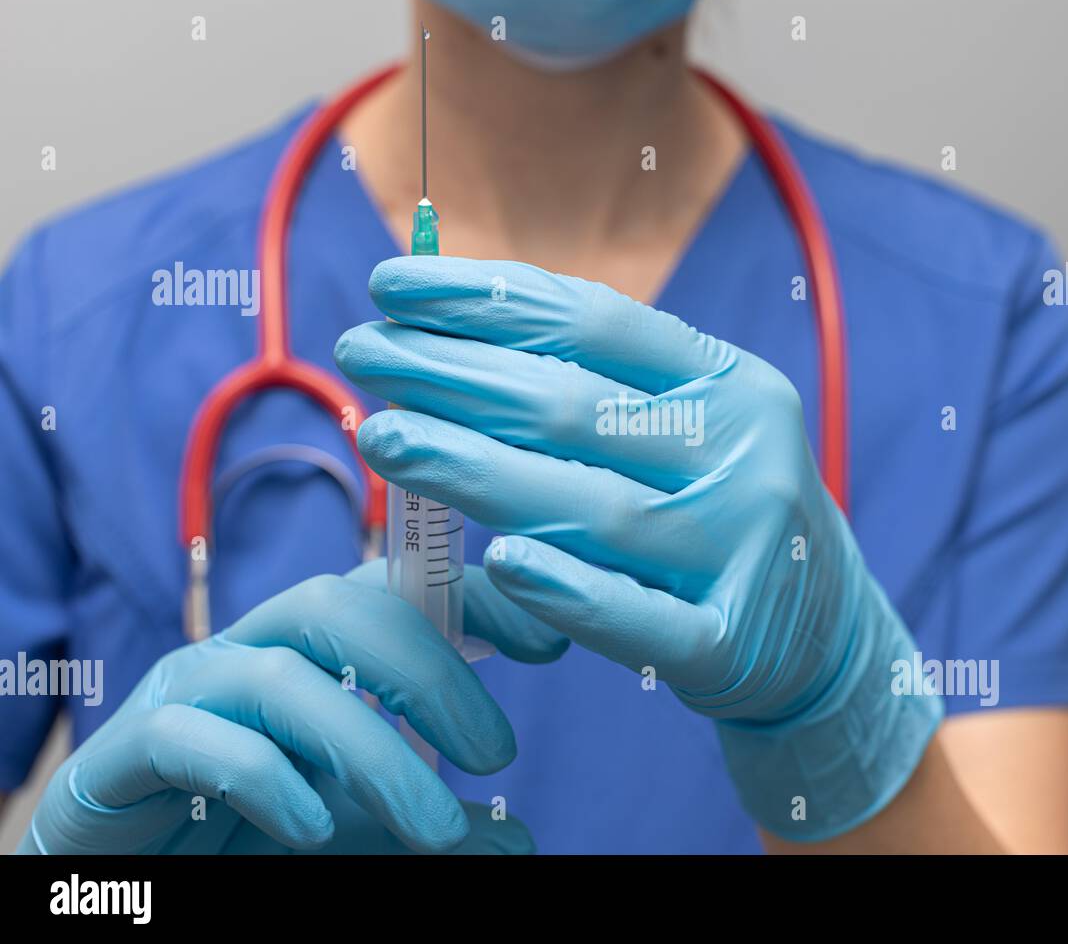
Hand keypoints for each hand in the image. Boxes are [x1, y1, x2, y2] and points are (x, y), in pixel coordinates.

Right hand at [19, 560, 559, 853]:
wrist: (118, 879)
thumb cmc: (242, 834)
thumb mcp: (356, 830)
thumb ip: (423, 825)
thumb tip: (515, 837)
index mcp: (306, 650)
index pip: (392, 588)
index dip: (469, 596)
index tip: (549, 642)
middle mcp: (246, 650)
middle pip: (337, 605)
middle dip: (428, 670)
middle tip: (498, 754)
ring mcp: (182, 694)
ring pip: (276, 675)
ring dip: (368, 748)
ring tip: (437, 828)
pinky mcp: (123, 753)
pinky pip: (190, 738)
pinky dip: (264, 775)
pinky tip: (317, 826)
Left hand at [335, 256, 942, 840]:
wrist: (825, 633)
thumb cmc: (723, 511)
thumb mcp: (691, 427)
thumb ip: (598, 385)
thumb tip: (451, 334)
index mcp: (732, 383)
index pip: (595, 323)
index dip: (485, 300)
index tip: (392, 284)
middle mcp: (744, 455)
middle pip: (576, 407)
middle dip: (452, 374)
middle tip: (360, 353)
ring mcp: (741, 552)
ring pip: (592, 507)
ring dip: (473, 470)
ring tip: (381, 437)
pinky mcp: (728, 644)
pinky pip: (636, 620)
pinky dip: (568, 592)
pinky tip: (496, 564)